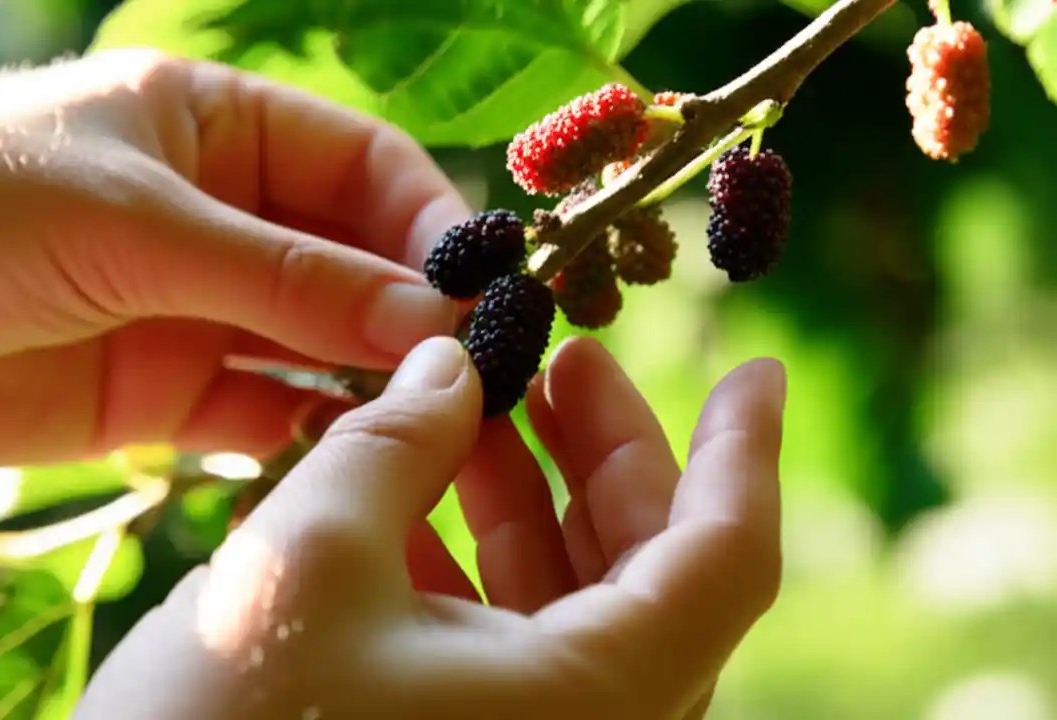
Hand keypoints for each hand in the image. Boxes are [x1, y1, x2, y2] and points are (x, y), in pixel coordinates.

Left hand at [0, 50, 466, 483]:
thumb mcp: (134, 225)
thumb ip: (286, 277)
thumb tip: (430, 316)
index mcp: (206, 124)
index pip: (360, 163)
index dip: (426, 221)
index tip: (478, 288)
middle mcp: (209, 212)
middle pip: (347, 257)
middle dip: (407, 309)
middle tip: (475, 371)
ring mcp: (184, 305)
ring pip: (312, 342)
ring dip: (367, 378)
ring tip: (430, 420)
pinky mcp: (154, 391)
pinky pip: (258, 412)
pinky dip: (304, 434)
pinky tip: (346, 455)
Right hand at [77, 336, 786, 719]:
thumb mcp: (308, 556)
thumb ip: (398, 438)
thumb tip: (453, 360)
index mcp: (592, 699)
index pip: (726, 558)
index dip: (741, 449)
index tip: (752, 368)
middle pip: (650, 573)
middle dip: (603, 453)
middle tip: (556, 359)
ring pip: (573, 609)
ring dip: (525, 501)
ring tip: (464, 412)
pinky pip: (507, 652)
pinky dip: (473, 567)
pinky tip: (407, 504)